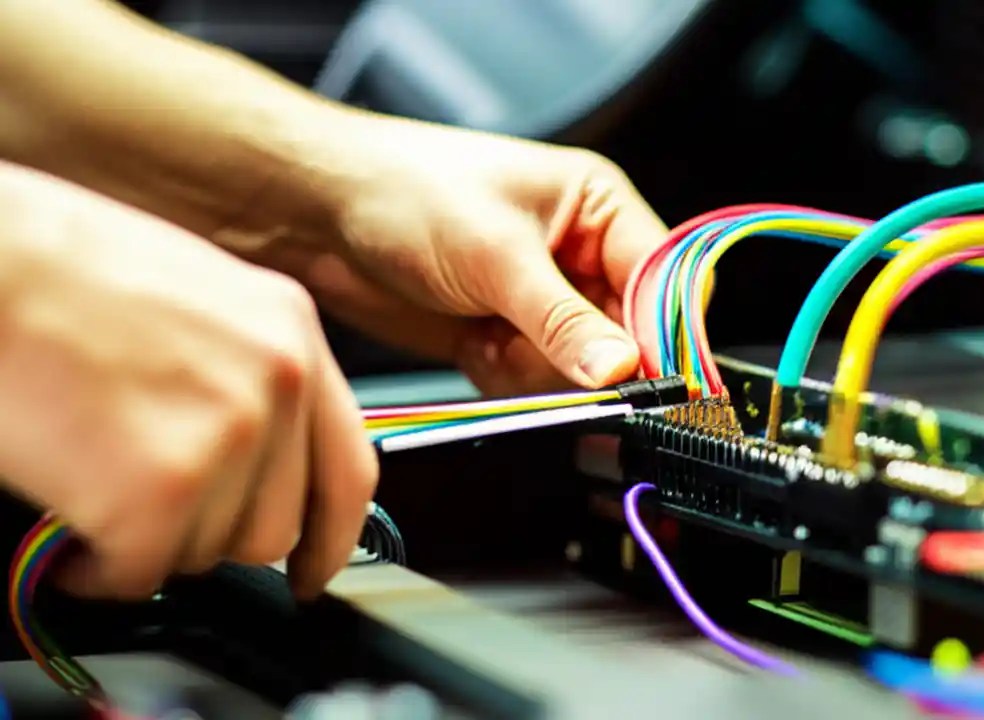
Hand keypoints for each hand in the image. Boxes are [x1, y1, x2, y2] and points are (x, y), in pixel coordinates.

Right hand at [0, 163, 375, 599]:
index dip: (332, 536)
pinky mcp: (162, 491)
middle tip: (149, 508)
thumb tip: (252, 454)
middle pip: (273, 526)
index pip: (349, 468)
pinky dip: (95, 568)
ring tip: (93, 486)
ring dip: (147, 542)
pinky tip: (67, 524)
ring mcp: (229, 437)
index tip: (313, 569)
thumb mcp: (197, 298)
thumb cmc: (56, 269)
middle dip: (207, 534)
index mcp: (292, 330)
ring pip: (206, 554)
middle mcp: (280, 383)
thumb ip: (246, 373)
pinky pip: (139, 575)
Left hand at [221, 114, 668, 396]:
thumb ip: (563, 320)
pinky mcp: (507, 334)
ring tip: (491, 336)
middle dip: (587, 359)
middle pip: (628, 334)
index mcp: (597, 207)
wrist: (316, 214)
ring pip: (583, 369)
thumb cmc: (404, 191)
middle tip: (545, 359)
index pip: (662, 280)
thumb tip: (624, 368)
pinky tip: (473, 345)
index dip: (662, 331)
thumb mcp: (495, 255)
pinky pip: (536, 382)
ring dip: (538, 370)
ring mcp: (543, 300)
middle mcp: (579, 254)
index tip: (651, 378)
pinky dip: (507, 378)